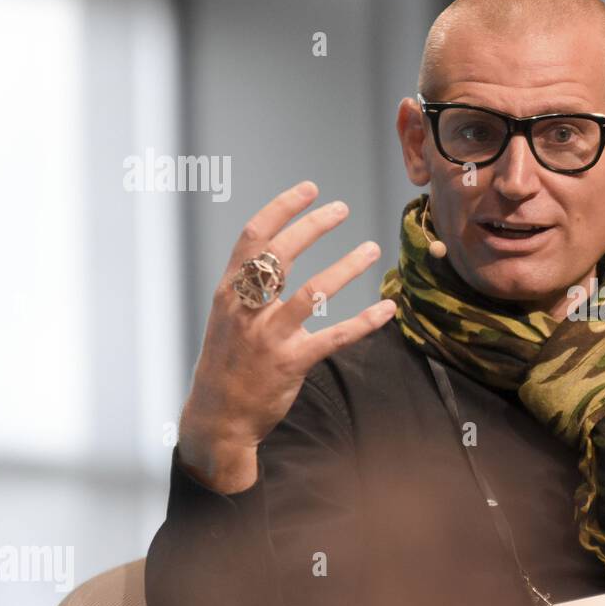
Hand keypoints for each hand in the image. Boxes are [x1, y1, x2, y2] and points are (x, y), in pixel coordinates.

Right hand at [178, 181, 397, 492]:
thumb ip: (251, 286)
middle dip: (314, 226)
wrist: (218, 415)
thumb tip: (276, 252)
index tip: (309, 189)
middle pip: (282, 253)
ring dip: (347, 266)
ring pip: (314, 291)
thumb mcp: (228, 316)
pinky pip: (335, 337)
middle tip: (342, 208)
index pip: (253, 236)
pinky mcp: (292, 362)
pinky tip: (387, 309)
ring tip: (372, 248)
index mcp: (230, 291)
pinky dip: (364, 322)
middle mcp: (247, 308)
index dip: (282, 208)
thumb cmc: (227, 361)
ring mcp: (269, 335)